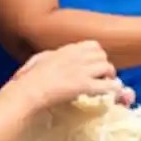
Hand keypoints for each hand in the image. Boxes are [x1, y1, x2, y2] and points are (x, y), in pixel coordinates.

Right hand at [9, 41, 126, 109]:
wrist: (29, 90)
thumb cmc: (28, 78)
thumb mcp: (38, 59)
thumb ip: (48, 56)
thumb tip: (49, 58)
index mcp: (67, 50)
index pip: (93, 45)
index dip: (97, 56)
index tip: (94, 66)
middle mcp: (77, 56)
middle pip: (103, 56)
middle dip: (105, 66)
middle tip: (103, 78)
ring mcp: (82, 70)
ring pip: (107, 68)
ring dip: (110, 77)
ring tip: (107, 86)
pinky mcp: (84, 85)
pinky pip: (107, 85)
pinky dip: (112, 89)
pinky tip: (112, 94)